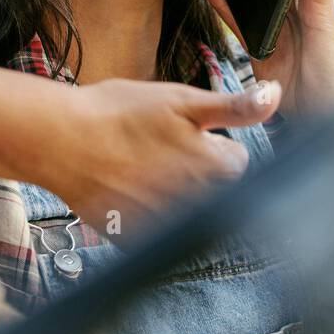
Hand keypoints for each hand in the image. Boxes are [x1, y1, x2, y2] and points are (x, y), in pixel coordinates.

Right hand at [52, 77, 282, 234]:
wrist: (57, 138)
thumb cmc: (116, 113)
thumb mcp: (181, 99)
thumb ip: (235, 106)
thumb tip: (276, 95)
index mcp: (213, 166)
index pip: (237, 162)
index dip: (214, 144)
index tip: (189, 134)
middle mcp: (195, 202)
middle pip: (214, 190)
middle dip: (197, 172)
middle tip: (160, 149)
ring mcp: (164, 224)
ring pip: (185, 212)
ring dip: (173, 195)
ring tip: (140, 168)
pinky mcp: (134, 238)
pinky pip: (153, 232)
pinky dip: (145, 215)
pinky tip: (126, 190)